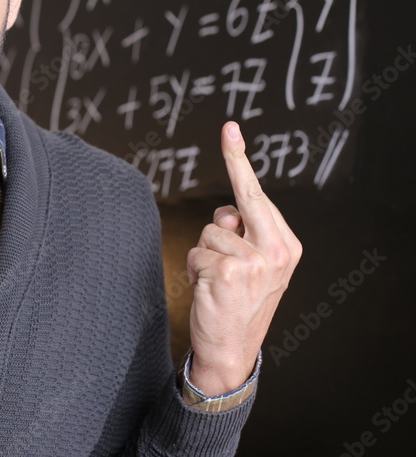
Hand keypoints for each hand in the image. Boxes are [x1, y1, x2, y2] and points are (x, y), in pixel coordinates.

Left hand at [186, 121, 302, 395]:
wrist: (230, 350)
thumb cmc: (235, 304)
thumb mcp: (249, 266)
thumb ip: (240, 233)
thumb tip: (225, 214)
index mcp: (286, 246)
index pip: (258, 196)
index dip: (239, 160)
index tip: (230, 129)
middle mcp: (276, 251)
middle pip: (240, 200)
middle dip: (230, 179)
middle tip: (229, 135)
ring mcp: (254, 261)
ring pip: (209, 232)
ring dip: (203, 255)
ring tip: (215, 282)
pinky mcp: (228, 270)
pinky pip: (196, 252)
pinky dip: (193, 269)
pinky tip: (207, 290)